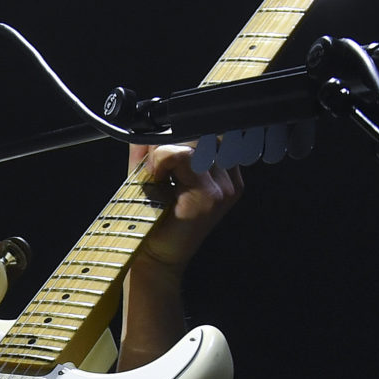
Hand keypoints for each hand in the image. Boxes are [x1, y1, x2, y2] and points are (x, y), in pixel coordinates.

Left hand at [130, 140, 244, 273]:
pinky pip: (183, 155)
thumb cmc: (152, 219)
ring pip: (191, 142)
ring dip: (164, 155)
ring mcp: (224, 188)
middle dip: (170, 143)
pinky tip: (158, 182)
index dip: (179, 137)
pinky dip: (162, 161)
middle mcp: (229, 179)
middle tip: (155, 171)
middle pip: (200, 133)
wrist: (153, 257)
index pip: (207, 132)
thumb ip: (151, 145)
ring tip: (157, 179)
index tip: (163, 162)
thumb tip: (148, 121)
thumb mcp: (150, 174)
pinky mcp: (211, 196)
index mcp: (223, 172)